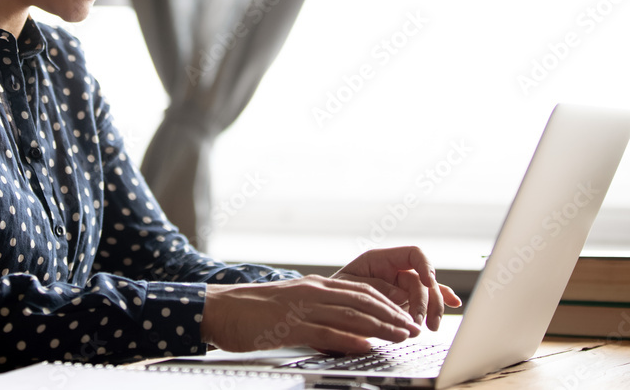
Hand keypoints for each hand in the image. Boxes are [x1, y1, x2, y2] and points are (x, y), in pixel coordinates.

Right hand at [200, 275, 423, 354]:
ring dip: (380, 326)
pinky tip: (366, 344)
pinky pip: (325, 330)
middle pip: (362, 300)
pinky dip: (349, 337)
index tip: (405, 316)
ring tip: (402, 336)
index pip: (359, 291)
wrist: (217, 308)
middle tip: (414, 328)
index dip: (386, 304)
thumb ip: (314, 313)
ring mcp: (301, 307)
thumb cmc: (248, 311)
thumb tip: (339, 328)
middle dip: (392, 314)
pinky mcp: (289, 324)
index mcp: (312, 286)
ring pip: (350, 313)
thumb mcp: (287, 306)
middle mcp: (311, 292)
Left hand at [331, 246, 461, 330]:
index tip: (429, 281)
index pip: (413, 254)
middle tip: (420, 322)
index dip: (425, 265)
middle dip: (427, 300)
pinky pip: (427, 300)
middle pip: (423, 280)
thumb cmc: (332, 293)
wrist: (325, 311)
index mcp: (379, 260)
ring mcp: (401, 288)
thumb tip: (400, 297)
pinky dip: (440, 302)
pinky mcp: (404, 303)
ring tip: (430, 327)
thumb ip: (373, 287)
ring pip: (427, 294)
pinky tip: (454, 303)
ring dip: (433, 309)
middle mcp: (394, 271)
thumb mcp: (347, 286)